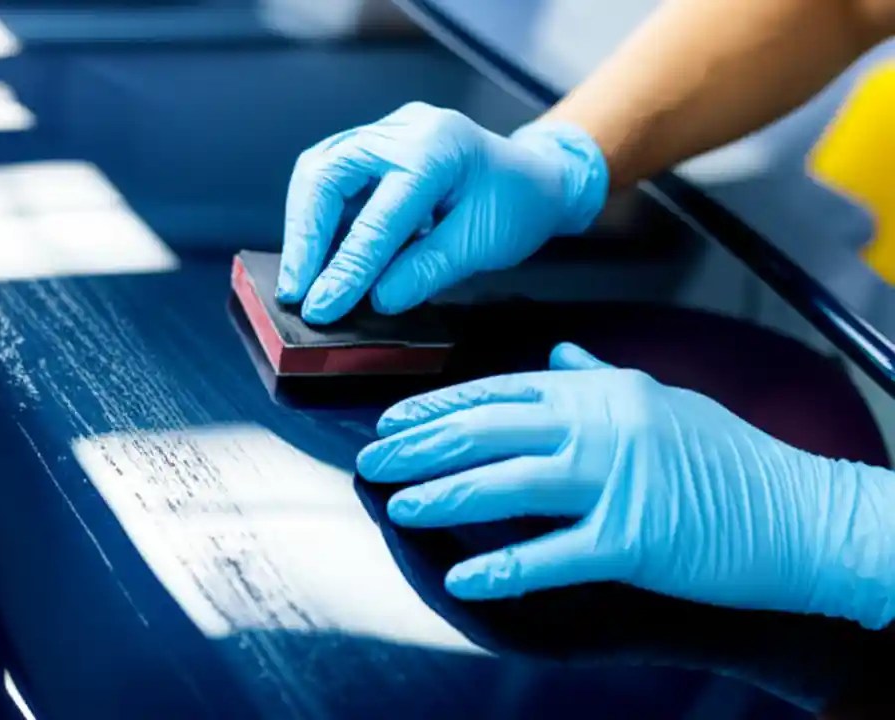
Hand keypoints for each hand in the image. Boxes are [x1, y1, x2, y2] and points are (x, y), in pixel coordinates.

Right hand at [277, 102, 606, 323]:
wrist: (535, 175)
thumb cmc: (517, 205)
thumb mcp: (482, 246)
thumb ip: (426, 271)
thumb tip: (374, 299)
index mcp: (439, 148)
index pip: (379, 216)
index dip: (347, 268)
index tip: (323, 308)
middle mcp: (404, 130)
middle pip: (327, 175)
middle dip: (305, 238)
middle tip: (295, 291)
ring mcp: (384, 132)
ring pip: (318, 171)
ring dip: (303, 228)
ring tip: (300, 277)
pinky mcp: (371, 146)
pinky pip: (328, 176)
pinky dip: (317, 219)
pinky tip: (318, 255)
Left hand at [357, 343, 894, 629]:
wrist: (800, 511)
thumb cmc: (729, 458)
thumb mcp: (662, 400)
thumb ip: (598, 379)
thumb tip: (555, 355)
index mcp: (601, 393)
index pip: (498, 393)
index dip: (436, 407)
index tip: (391, 420)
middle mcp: (602, 427)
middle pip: (488, 432)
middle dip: (419, 446)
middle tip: (370, 461)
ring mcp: (617, 481)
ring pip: (506, 484)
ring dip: (443, 496)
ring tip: (399, 505)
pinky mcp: (634, 540)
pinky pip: (552, 554)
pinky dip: (502, 567)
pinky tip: (463, 577)